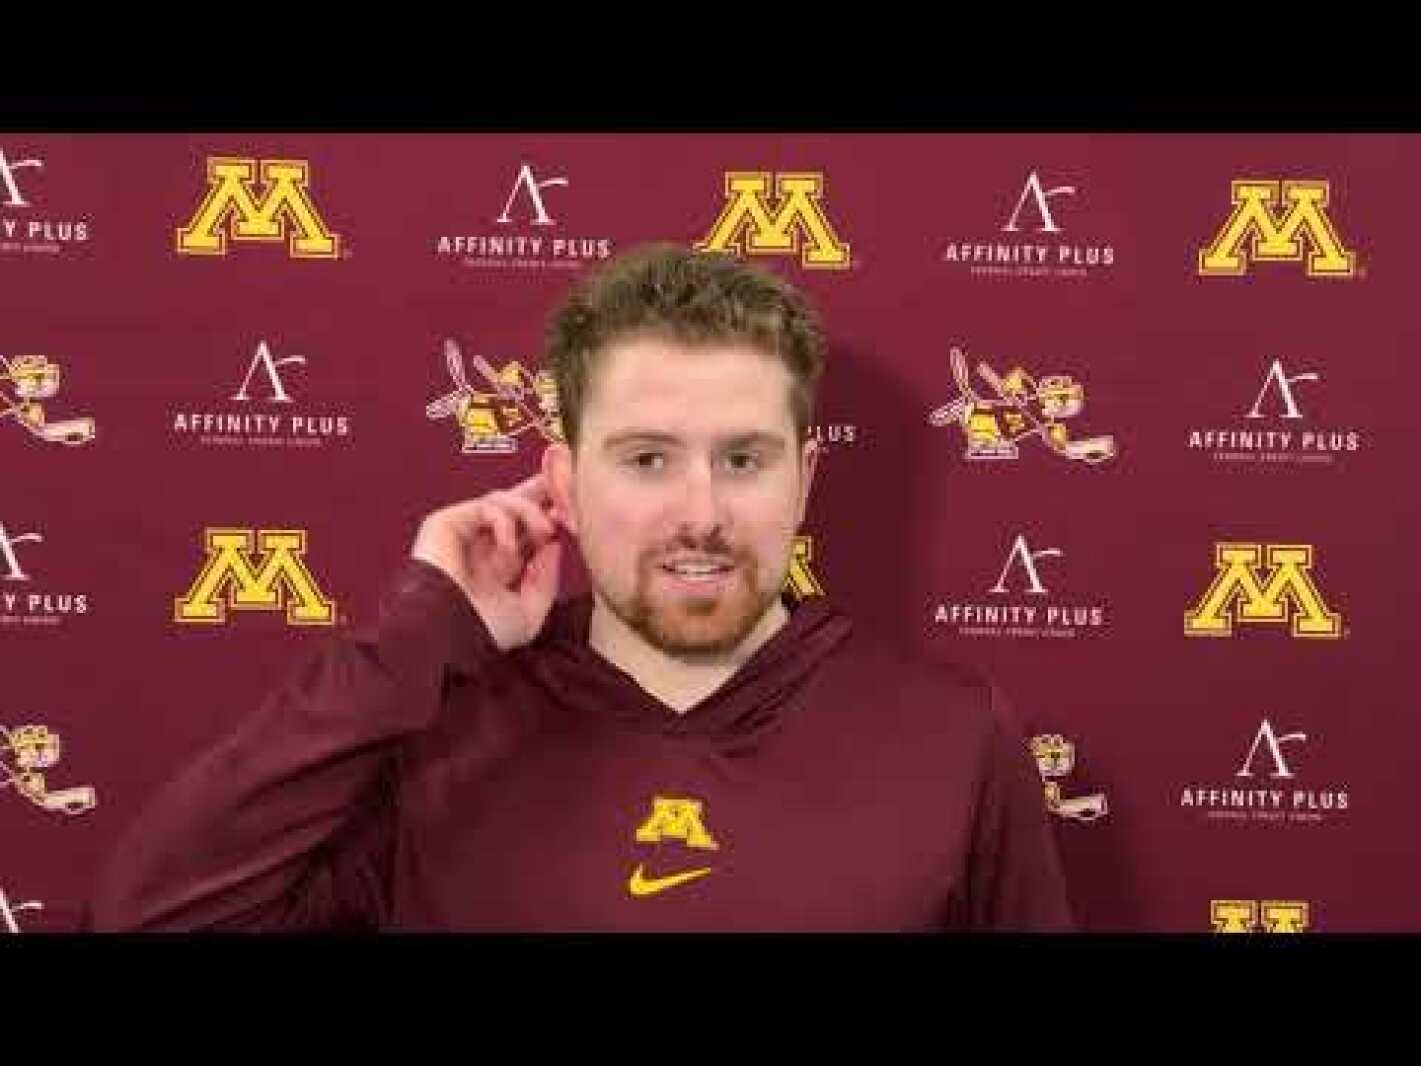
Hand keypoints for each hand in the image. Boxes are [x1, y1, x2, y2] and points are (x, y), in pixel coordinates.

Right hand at [411, 474, 563, 650]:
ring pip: (505, 499)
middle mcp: (483, 547)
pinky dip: (505, 520)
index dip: (550, 517)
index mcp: (499, 568)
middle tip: (563, 486)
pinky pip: (486, 505)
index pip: (526, 531)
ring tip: (544, 530)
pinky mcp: (448, 522)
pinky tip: (507, 545)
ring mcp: (466, 533)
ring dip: (531, 511)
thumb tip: (553, 546)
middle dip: (542, 491)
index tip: (572, 517)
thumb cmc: (478, 630)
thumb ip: (546, 581)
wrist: (444, 632)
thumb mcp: (528, 613)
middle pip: (515, 503)